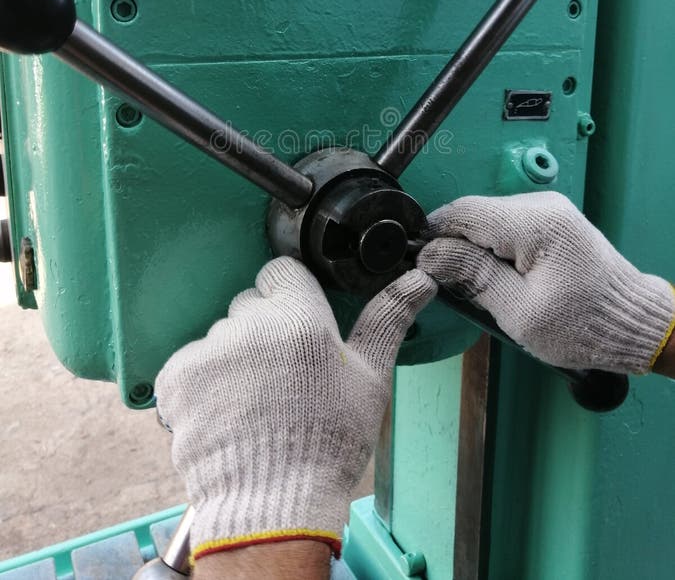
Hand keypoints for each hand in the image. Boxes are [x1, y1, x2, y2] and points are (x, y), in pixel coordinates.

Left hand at [155, 256, 434, 564]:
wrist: (274, 503)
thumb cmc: (330, 441)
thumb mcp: (371, 377)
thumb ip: (388, 318)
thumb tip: (419, 280)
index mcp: (299, 316)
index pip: (280, 272)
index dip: (290, 298)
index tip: (298, 328)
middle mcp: (250, 323)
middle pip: (250, 305)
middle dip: (263, 330)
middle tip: (281, 374)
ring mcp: (209, 349)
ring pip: (220, 336)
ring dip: (232, 359)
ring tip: (252, 402)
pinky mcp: (177, 377)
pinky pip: (188, 365)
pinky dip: (200, 385)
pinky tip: (223, 414)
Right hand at [418, 192, 674, 374]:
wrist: (630, 324)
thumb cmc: (583, 325)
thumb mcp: (517, 310)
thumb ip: (471, 276)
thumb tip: (430, 254)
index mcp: (535, 223)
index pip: (462, 212)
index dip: (434, 236)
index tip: (422, 264)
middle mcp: (541, 205)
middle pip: (473, 215)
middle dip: (455, 247)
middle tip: (454, 286)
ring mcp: (547, 210)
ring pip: (486, 221)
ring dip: (475, 250)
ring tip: (483, 288)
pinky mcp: (549, 221)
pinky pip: (504, 227)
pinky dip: (493, 250)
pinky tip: (501, 279)